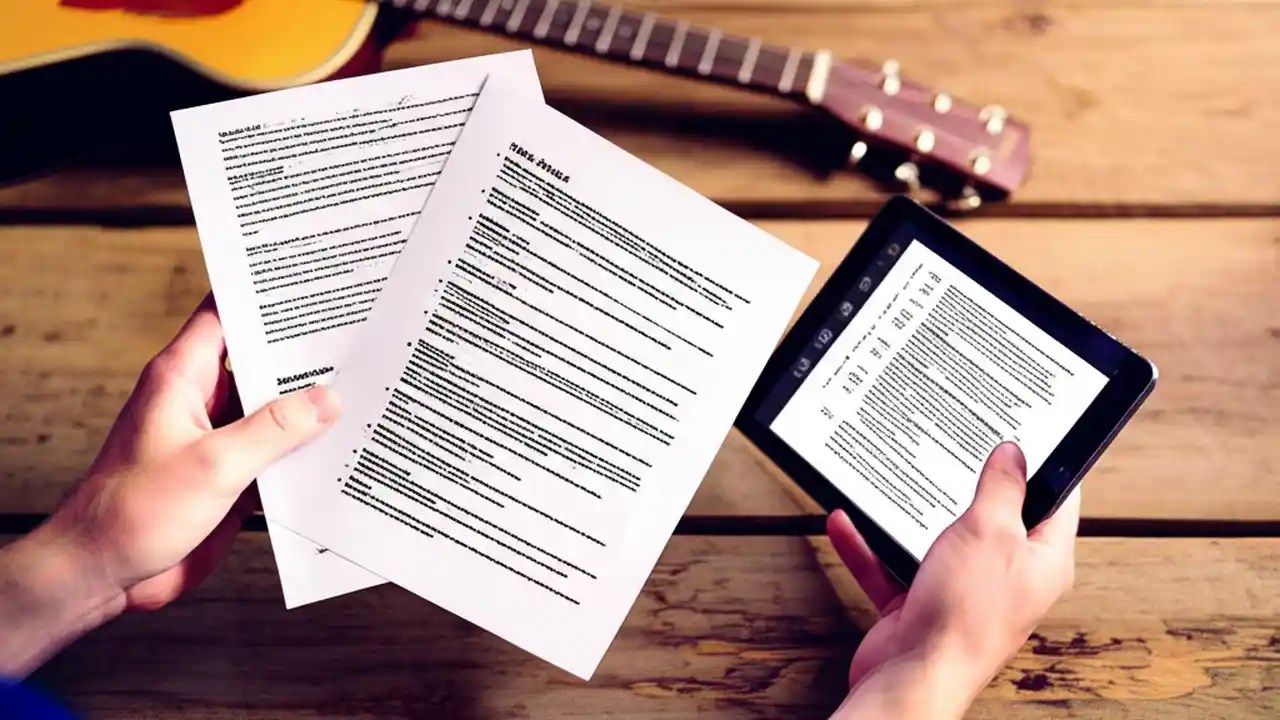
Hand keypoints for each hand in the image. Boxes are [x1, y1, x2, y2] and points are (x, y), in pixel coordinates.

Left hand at [0, 295, 338, 674]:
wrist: (103, 574)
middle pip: (260, 364)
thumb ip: (274, 430)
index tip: (311, 283)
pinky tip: (340, 452)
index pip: (227, 317)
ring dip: (309, 412)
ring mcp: (215, 440)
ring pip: (272, 413)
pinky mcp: (228, 476)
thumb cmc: (132, 513)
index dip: (265, 297)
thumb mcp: (213, 464)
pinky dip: (302, 454)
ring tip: (364, 394)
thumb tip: (326, 400)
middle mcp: (200, 401)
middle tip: (360, 341)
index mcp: (183, 378)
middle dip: (306, 357)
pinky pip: (273, 455)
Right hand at [828, 442, 1079, 718]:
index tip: (1029, 434)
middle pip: (993, 519)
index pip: (1056, 501)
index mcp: (1042, 560)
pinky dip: (868, 547)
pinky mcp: (920, 607)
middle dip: (967, 485)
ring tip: (894, 481)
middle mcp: (1006, 577)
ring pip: (935, 541)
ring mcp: (962, 592)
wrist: (915, 677)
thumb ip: (1002, 487)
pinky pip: (892, 567)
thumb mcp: (990, 530)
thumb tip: (1014, 454)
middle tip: (957, 448)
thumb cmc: (965, 615)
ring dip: (906, 516)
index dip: (1046, 464)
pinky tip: (847, 522)